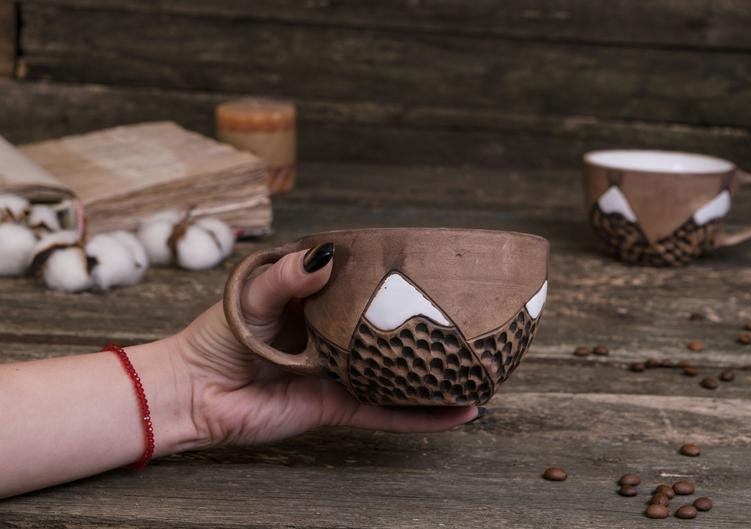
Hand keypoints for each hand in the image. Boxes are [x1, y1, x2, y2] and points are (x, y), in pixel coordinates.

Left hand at [174, 244, 478, 448]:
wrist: (191, 391)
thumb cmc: (217, 335)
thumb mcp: (252, 293)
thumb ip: (290, 276)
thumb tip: (326, 257)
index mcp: (319, 302)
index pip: (368, 286)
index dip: (400, 277)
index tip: (439, 266)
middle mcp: (337, 337)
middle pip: (391, 330)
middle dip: (429, 327)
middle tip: (474, 318)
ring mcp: (341, 373)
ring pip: (398, 374)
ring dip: (437, 375)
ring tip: (481, 370)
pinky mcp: (337, 406)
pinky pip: (385, 411)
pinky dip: (421, 416)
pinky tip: (459, 413)